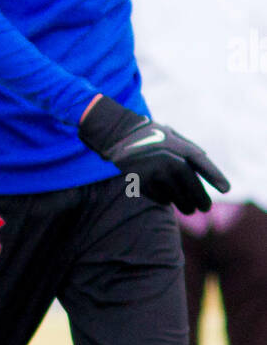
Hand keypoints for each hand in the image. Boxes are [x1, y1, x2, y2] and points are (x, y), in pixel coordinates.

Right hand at [79, 95, 229, 214]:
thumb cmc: (149, 135)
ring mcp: (153, 172)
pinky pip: (159, 197)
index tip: (226, 189)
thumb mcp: (171, 135)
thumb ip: (188, 148)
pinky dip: (166, 201)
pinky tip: (168, 200)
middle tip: (205, 208)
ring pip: (176, 195)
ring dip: (185, 204)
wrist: (118, 135)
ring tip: (189, 210)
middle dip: (200, 198)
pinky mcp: (141, 182)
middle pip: (190, 185)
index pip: (200, 163)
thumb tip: (205, 161)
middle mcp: (167, 159)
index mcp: (177, 146)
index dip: (215, 176)